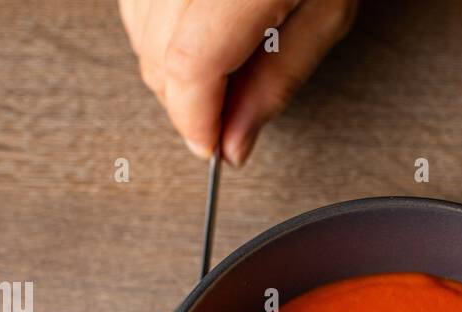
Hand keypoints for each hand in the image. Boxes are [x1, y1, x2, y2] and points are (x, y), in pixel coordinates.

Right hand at [119, 0, 357, 163]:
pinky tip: (201, 26)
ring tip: (227, 58)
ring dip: (174, 66)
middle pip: (156, 56)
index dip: (196, 121)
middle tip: (230, 113)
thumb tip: (236, 139)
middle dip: (190, 102)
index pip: (188, 67)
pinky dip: (162, 28)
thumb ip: (278, 80)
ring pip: (138, 33)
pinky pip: (135, 4)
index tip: (213, 147)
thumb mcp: (326, 13)